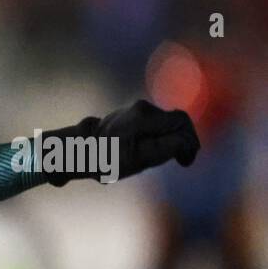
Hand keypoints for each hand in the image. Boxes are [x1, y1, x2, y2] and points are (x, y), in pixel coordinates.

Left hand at [47, 99, 199, 185]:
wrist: (80, 151)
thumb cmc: (106, 159)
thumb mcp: (138, 158)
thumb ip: (166, 148)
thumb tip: (186, 142)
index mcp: (145, 116)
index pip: (182, 121)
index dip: (189, 141)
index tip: (185, 161)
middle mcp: (143, 107)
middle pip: (176, 122)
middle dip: (179, 141)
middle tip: (176, 161)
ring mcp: (137, 109)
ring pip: (166, 125)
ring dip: (167, 140)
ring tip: (153, 157)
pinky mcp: (132, 115)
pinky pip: (155, 126)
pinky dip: (158, 138)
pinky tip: (146, 151)